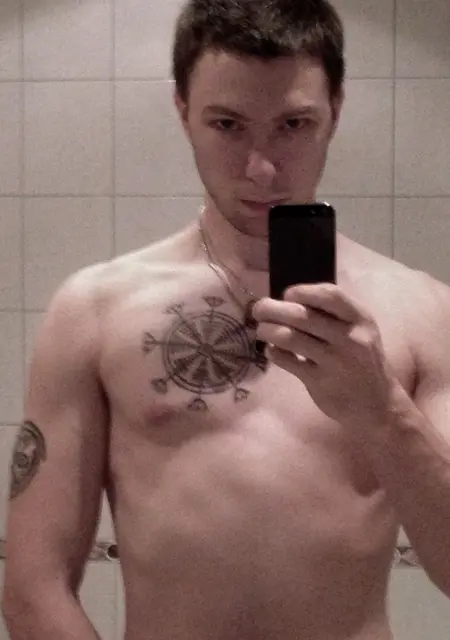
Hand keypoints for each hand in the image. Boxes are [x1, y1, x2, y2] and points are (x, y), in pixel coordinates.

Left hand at [253, 283, 401, 428]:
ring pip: (290, 338)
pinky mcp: (320, 382)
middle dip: (273, 309)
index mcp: (360, 319)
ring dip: (268, 330)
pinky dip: (274, 353)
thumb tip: (289, 300)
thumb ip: (333, 315)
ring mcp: (335, 361)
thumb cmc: (362, 361)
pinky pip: (288, 362)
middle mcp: (350, 338)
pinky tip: (271, 351)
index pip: (330, 295)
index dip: (304, 291)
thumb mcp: (359, 332)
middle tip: (258, 309)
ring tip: (261, 330)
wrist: (378, 404)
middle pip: (302, 316)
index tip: (287, 294)